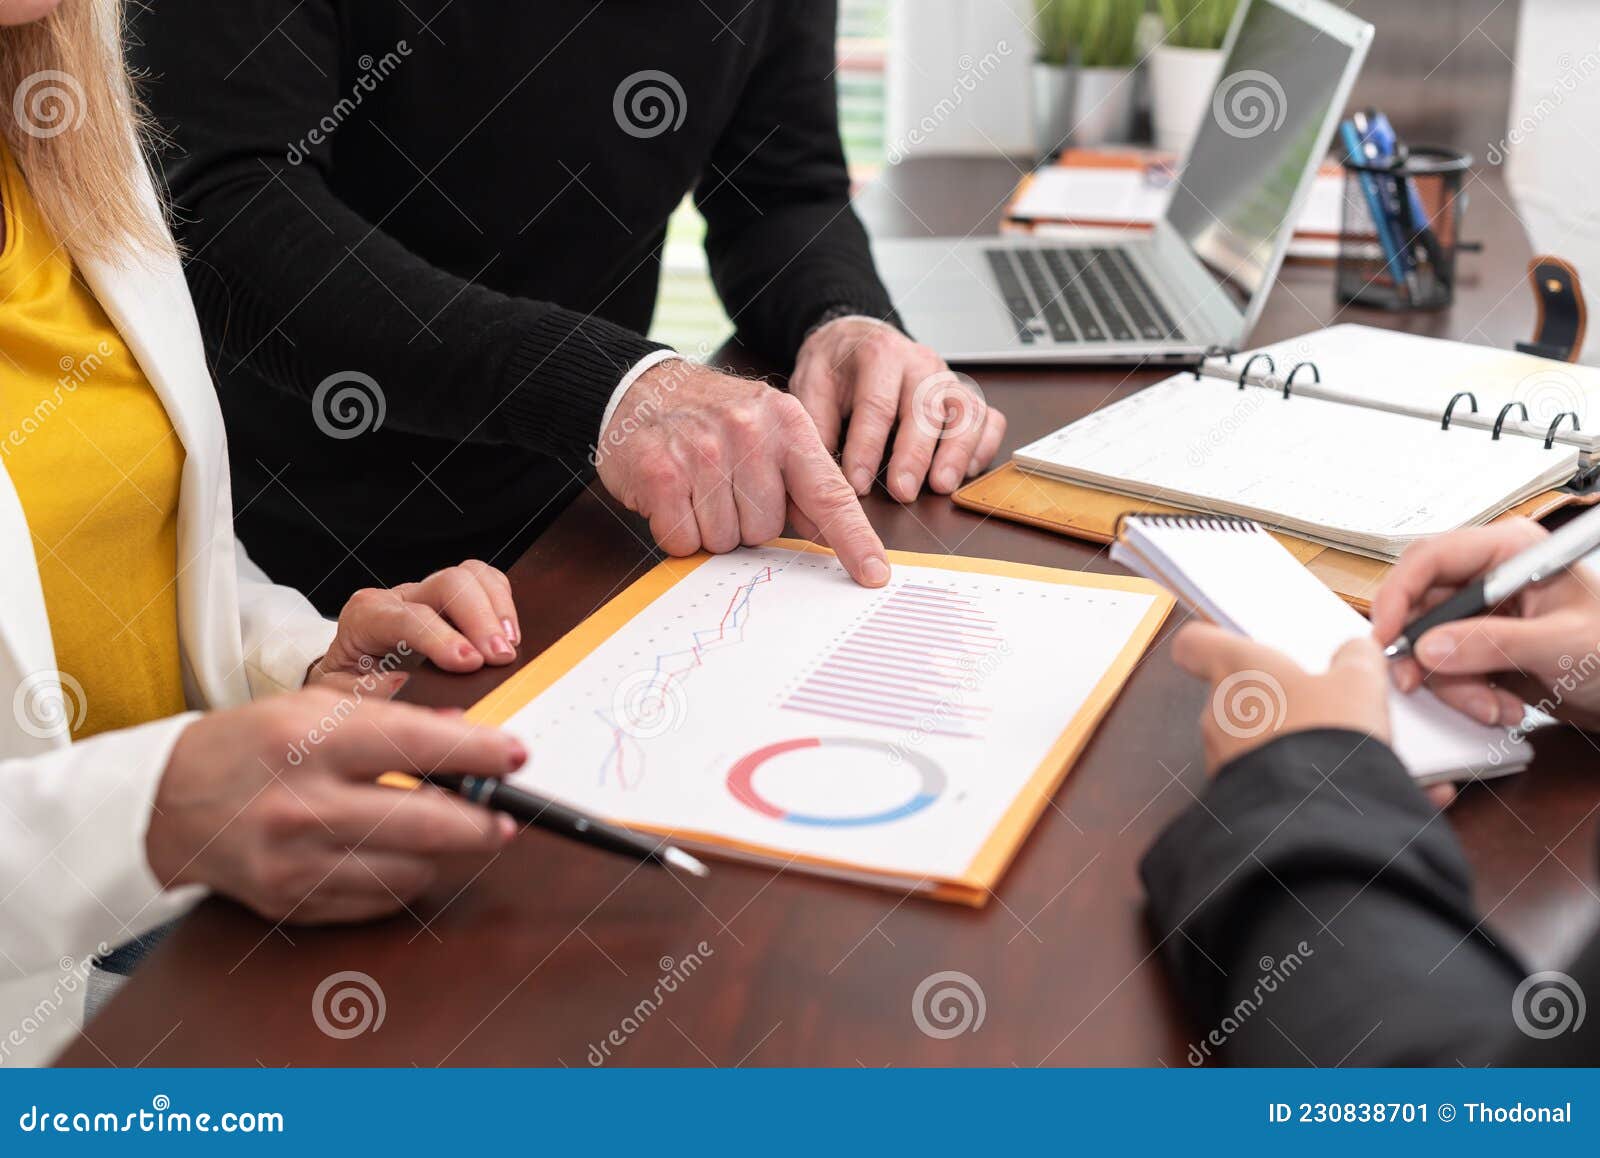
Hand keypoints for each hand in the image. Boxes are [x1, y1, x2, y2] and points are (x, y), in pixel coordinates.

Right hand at [147, 689, 525, 922]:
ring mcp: (295, 861)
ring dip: (443, 854)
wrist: (166, 803)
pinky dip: (403, 879)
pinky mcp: (291, 903)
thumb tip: (468, 736)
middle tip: (507, 817)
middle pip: (422, 821)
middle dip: (479, 822)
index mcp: (310, 740)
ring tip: (454, 832)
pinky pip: (376, 901)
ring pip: (408, 870)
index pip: (415, 745)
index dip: (477, 754)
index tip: (516, 755)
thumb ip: (393, 720)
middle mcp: (302, 803)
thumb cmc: (252, 745)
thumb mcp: (314, 708)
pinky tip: (405, 857)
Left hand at [308, 559, 519, 684]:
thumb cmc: (349, 686)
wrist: (349, 675)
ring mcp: (428, 593)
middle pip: (449, 583)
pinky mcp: (453, 600)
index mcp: (366, 616)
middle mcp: (398, 597)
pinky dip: (503, 604)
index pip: (409, 617)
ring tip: (510, 646)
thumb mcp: (346, 697)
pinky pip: (486, 583)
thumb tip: (404, 683)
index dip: (441, 637)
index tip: (470, 663)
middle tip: (501, 657)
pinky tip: (509, 637)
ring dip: (498, 607)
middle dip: (480, 618)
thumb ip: (371, 691)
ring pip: (472, 574)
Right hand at [595, 358, 889, 586]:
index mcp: (787, 424)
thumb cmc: (713, 420)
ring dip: (708, 527)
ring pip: (724, 540)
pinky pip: (682, 539)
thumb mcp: (768, 433)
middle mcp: (748, 430)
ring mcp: (702, 448)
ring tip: (696, 486)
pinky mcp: (660, 470)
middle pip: (766, 530)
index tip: (874, 575)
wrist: (641, 388)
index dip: (853, 540)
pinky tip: (671, 494)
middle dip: (744, 522)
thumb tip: (838, 538)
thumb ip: (804, 484)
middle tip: (723, 487)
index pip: (828, 494)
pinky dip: (675, 529)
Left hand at [789, 318, 1005, 501]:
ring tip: (941, 486)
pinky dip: (983, 445)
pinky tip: (966, 471)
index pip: (876, 404)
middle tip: (902, 492)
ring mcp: (948, 378)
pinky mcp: (964, 395)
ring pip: (966, 412)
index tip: (856, 484)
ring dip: (956, 452)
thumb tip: (818, 467)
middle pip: (926, 408)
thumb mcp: (811, 381)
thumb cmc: (837, 365)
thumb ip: (815, 421)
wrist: (858, 338)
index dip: (867, 447)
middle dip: (915, 455)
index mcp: (879, 354)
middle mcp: (920, 363)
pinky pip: (988, 418)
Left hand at [1171, 623, 1391, 774]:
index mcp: (1238, 667)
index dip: (1214, 640)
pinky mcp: (1230, 790)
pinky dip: (1275, 768)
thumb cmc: (1325, 741)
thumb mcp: (1359, 685)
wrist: (1315, 817)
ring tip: (1320, 743)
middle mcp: (1217, 709)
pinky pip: (1250, 769)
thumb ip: (1355, 659)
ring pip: (1242, 733)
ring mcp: (1219, 753)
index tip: (1232, 642)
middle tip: (1310, 701)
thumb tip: (1355, 652)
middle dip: (1268, 695)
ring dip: (1273, 734)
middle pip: (1233, 690)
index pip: (1197, 641)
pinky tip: (1312, 774)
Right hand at [1371, 518, 1599, 729]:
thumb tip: (1431, 647)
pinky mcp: (1479, 646)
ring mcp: (1483, 614)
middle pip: (1422, 605)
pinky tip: (1502, 704)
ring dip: (1453, 684)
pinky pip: (1445, 668)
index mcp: (1511, 551)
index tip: (1386, 635)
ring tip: (1494, 705)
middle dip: (1425, 653)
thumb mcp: (1563, 644)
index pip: (1432, 558)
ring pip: (1429, 644)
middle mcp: (1489, 577)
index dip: (1399, 594)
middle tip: (1418, 683)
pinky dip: (1464, 694)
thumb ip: (1495, 643)